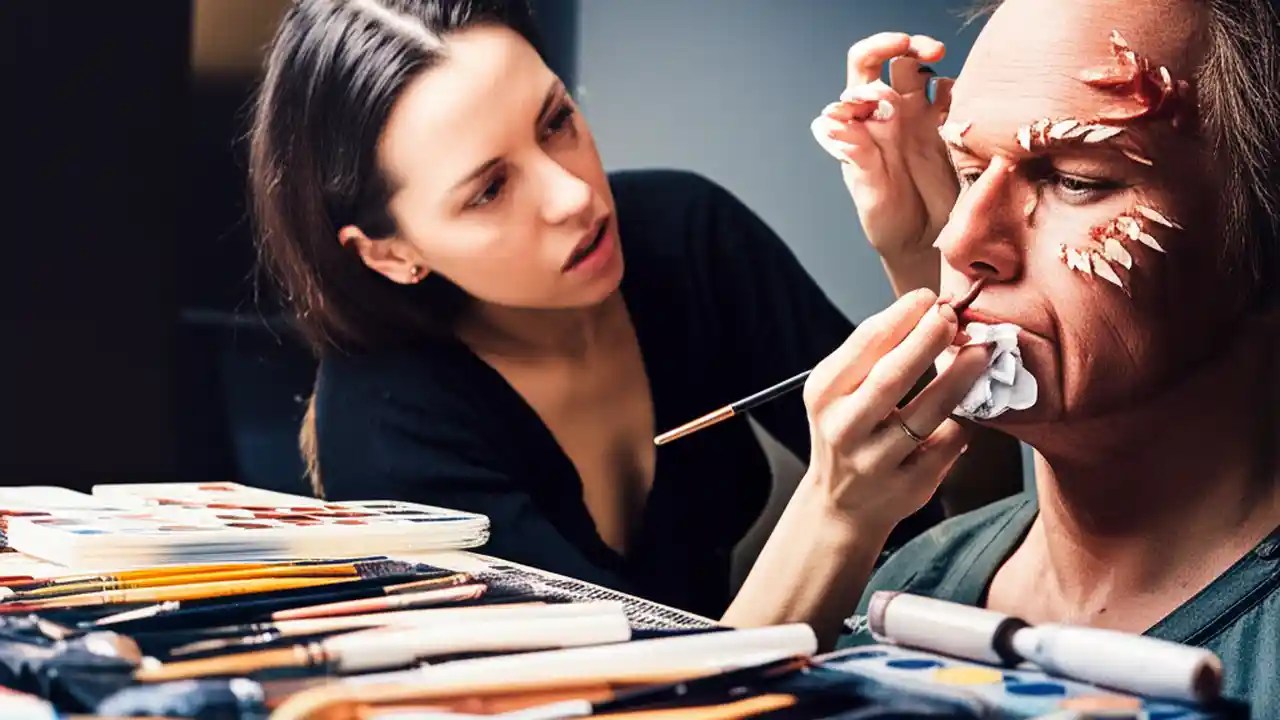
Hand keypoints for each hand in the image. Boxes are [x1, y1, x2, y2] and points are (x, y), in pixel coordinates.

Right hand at [800, 289, 991, 530]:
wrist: (842, 503)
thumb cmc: (850, 429)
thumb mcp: (842, 391)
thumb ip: (875, 355)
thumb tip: (929, 310)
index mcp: (824, 393)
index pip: (865, 344)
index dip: (902, 315)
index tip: (930, 297)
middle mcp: (844, 428)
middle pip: (892, 376)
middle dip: (929, 339)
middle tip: (955, 316)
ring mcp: (875, 461)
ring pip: (926, 413)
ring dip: (959, 376)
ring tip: (981, 351)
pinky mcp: (909, 486)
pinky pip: (948, 443)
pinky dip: (964, 419)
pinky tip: (971, 405)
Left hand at [810, 33, 959, 265]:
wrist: (925, 244)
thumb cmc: (888, 222)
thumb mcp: (871, 196)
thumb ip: (859, 158)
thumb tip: (835, 122)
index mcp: (864, 124)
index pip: (861, 76)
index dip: (869, 70)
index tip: (879, 91)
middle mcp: (891, 113)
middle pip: (895, 60)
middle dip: (906, 45)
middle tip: (925, 48)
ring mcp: (922, 117)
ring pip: (926, 72)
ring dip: (933, 65)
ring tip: (945, 90)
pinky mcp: (952, 128)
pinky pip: (957, 96)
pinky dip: (963, 92)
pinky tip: (965, 108)